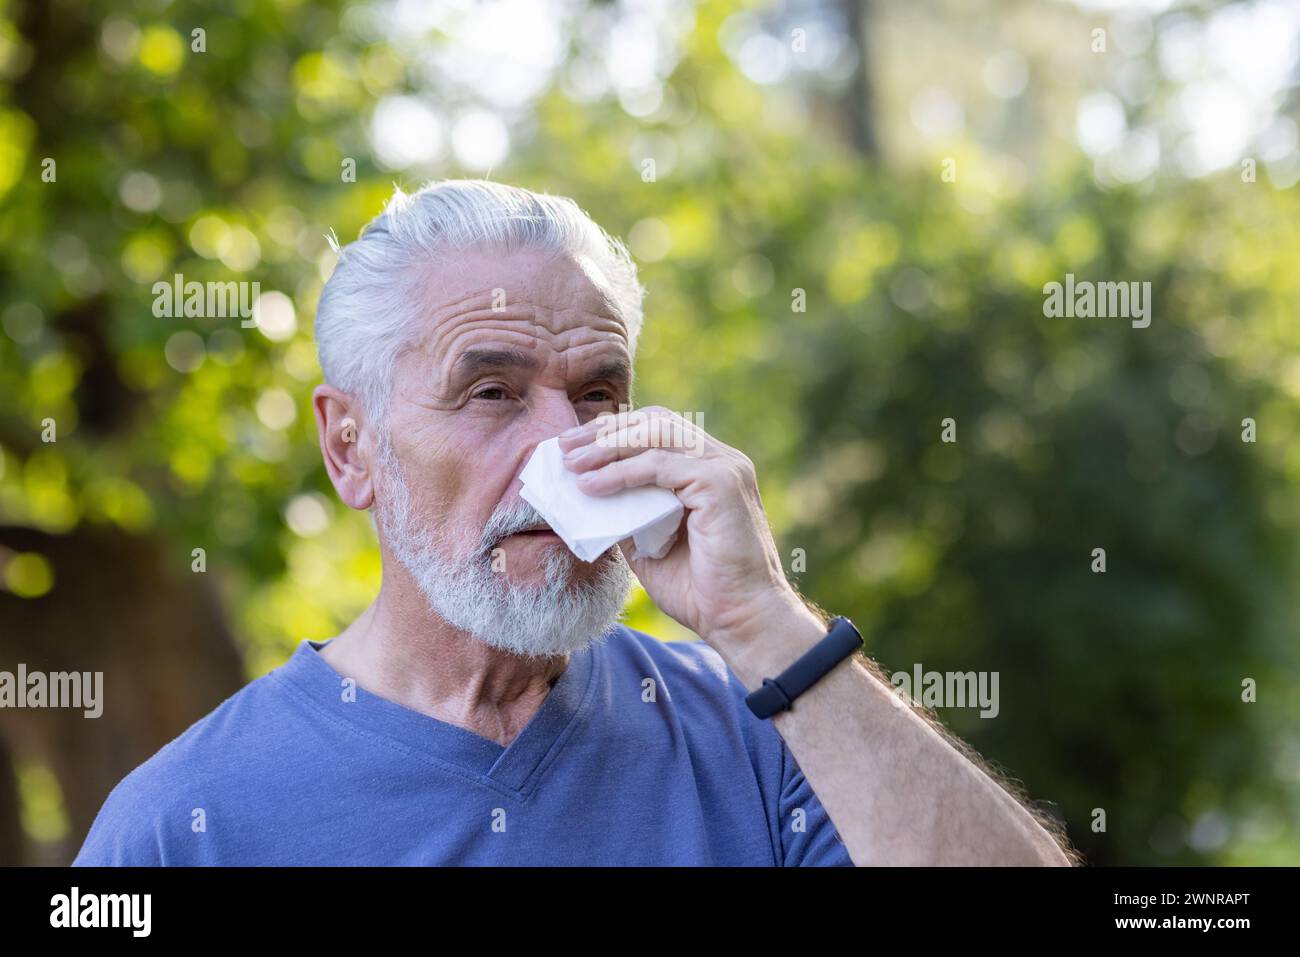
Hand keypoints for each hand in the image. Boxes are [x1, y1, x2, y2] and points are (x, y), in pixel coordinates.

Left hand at [557, 407, 815, 659]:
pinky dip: (620, 473)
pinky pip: (659, 465)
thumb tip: (587, 496)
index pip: (659, 429)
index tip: (574, 446)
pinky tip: (591, 485)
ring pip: (656, 436)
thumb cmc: (703, 590)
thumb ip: (629, 515)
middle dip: (604, 431)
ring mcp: (724, 467)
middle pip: (655, 422)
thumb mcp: (651, 545)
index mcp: (710, 469)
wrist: (740, 620)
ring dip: (606, 447)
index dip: (615, 432)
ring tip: (571, 463)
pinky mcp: (720, 482)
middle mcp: (722, 459)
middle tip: (563, 445)